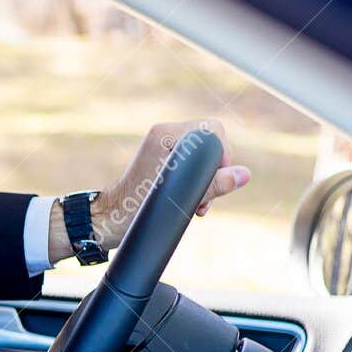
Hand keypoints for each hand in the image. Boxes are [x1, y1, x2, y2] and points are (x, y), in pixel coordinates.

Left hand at [48, 119, 250, 260]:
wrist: (107, 220)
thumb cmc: (134, 211)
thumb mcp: (180, 199)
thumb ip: (214, 185)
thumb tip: (244, 174)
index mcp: (164, 136)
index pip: (213, 131)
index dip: (223, 156)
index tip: (216, 183)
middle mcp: (163, 136)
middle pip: (210, 144)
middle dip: (214, 173)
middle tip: (205, 201)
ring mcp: (162, 148)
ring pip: (203, 157)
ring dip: (206, 182)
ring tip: (198, 207)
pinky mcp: (162, 161)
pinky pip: (192, 165)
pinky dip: (196, 183)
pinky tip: (191, 203)